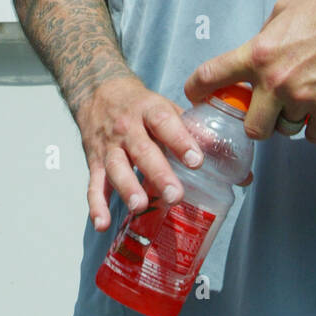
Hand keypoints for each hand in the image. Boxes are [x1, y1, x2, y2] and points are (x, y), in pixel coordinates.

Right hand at [76, 75, 207, 231]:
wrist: (98, 91)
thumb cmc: (140, 105)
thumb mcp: (164, 106)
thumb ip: (189, 129)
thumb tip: (222, 153)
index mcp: (148, 109)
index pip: (164, 122)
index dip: (180, 140)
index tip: (196, 161)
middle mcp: (127, 128)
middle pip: (142, 150)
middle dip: (158, 174)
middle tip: (175, 195)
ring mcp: (109, 146)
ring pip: (116, 167)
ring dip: (127, 188)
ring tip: (139, 207)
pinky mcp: (93, 162)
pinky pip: (94, 185)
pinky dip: (96, 205)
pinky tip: (102, 224)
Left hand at [184, 0, 315, 142]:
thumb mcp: (282, 11)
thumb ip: (263, 37)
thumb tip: (254, 55)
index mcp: (258, 53)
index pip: (212, 76)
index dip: (196, 90)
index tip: (194, 97)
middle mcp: (275, 80)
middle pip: (252, 127)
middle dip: (257, 123)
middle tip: (266, 112)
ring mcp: (303, 99)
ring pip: (285, 131)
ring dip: (289, 122)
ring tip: (301, 103)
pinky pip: (312, 135)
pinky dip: (314, 127)